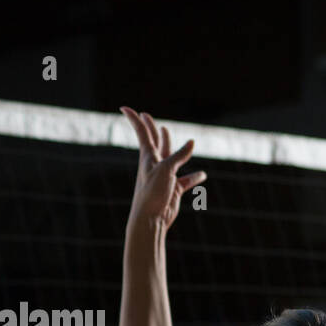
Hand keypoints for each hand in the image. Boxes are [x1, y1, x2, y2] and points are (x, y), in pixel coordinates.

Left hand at [120, 106, 205, 228]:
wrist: (151, 218)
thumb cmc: (153, 192)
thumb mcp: (166, 169)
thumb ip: (179, 155)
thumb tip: (192, 143)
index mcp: (148, 156)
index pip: (142, 132)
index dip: (134, 119)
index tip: (123, 107)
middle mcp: (155, 164)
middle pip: (155, 141)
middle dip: (151, 128)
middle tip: (146, 116)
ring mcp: (165, 176)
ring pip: (171, 157)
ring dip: (171, 145)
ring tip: (167, 132)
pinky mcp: (174, 189)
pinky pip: (186, 180)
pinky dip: (194, 177)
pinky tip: (202, 175)